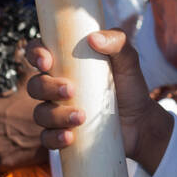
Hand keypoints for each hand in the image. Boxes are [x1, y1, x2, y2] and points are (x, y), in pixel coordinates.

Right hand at [26, 30, 171, 173]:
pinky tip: (69, 136)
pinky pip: (47, 138)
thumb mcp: (128, 60)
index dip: (35, 54)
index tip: (47, 61)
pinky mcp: (62, 133)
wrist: (140, 122)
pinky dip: (54, 137)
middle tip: (70, 90)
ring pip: (40, 113)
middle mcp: (56, 87)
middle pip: (35, 85)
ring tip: (81, 117)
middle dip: (47, 88)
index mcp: (66, 64)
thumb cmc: (130, 86)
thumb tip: (94, 38)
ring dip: (56, 115)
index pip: (38, 54)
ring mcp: (57, 112)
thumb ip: (117, 42)